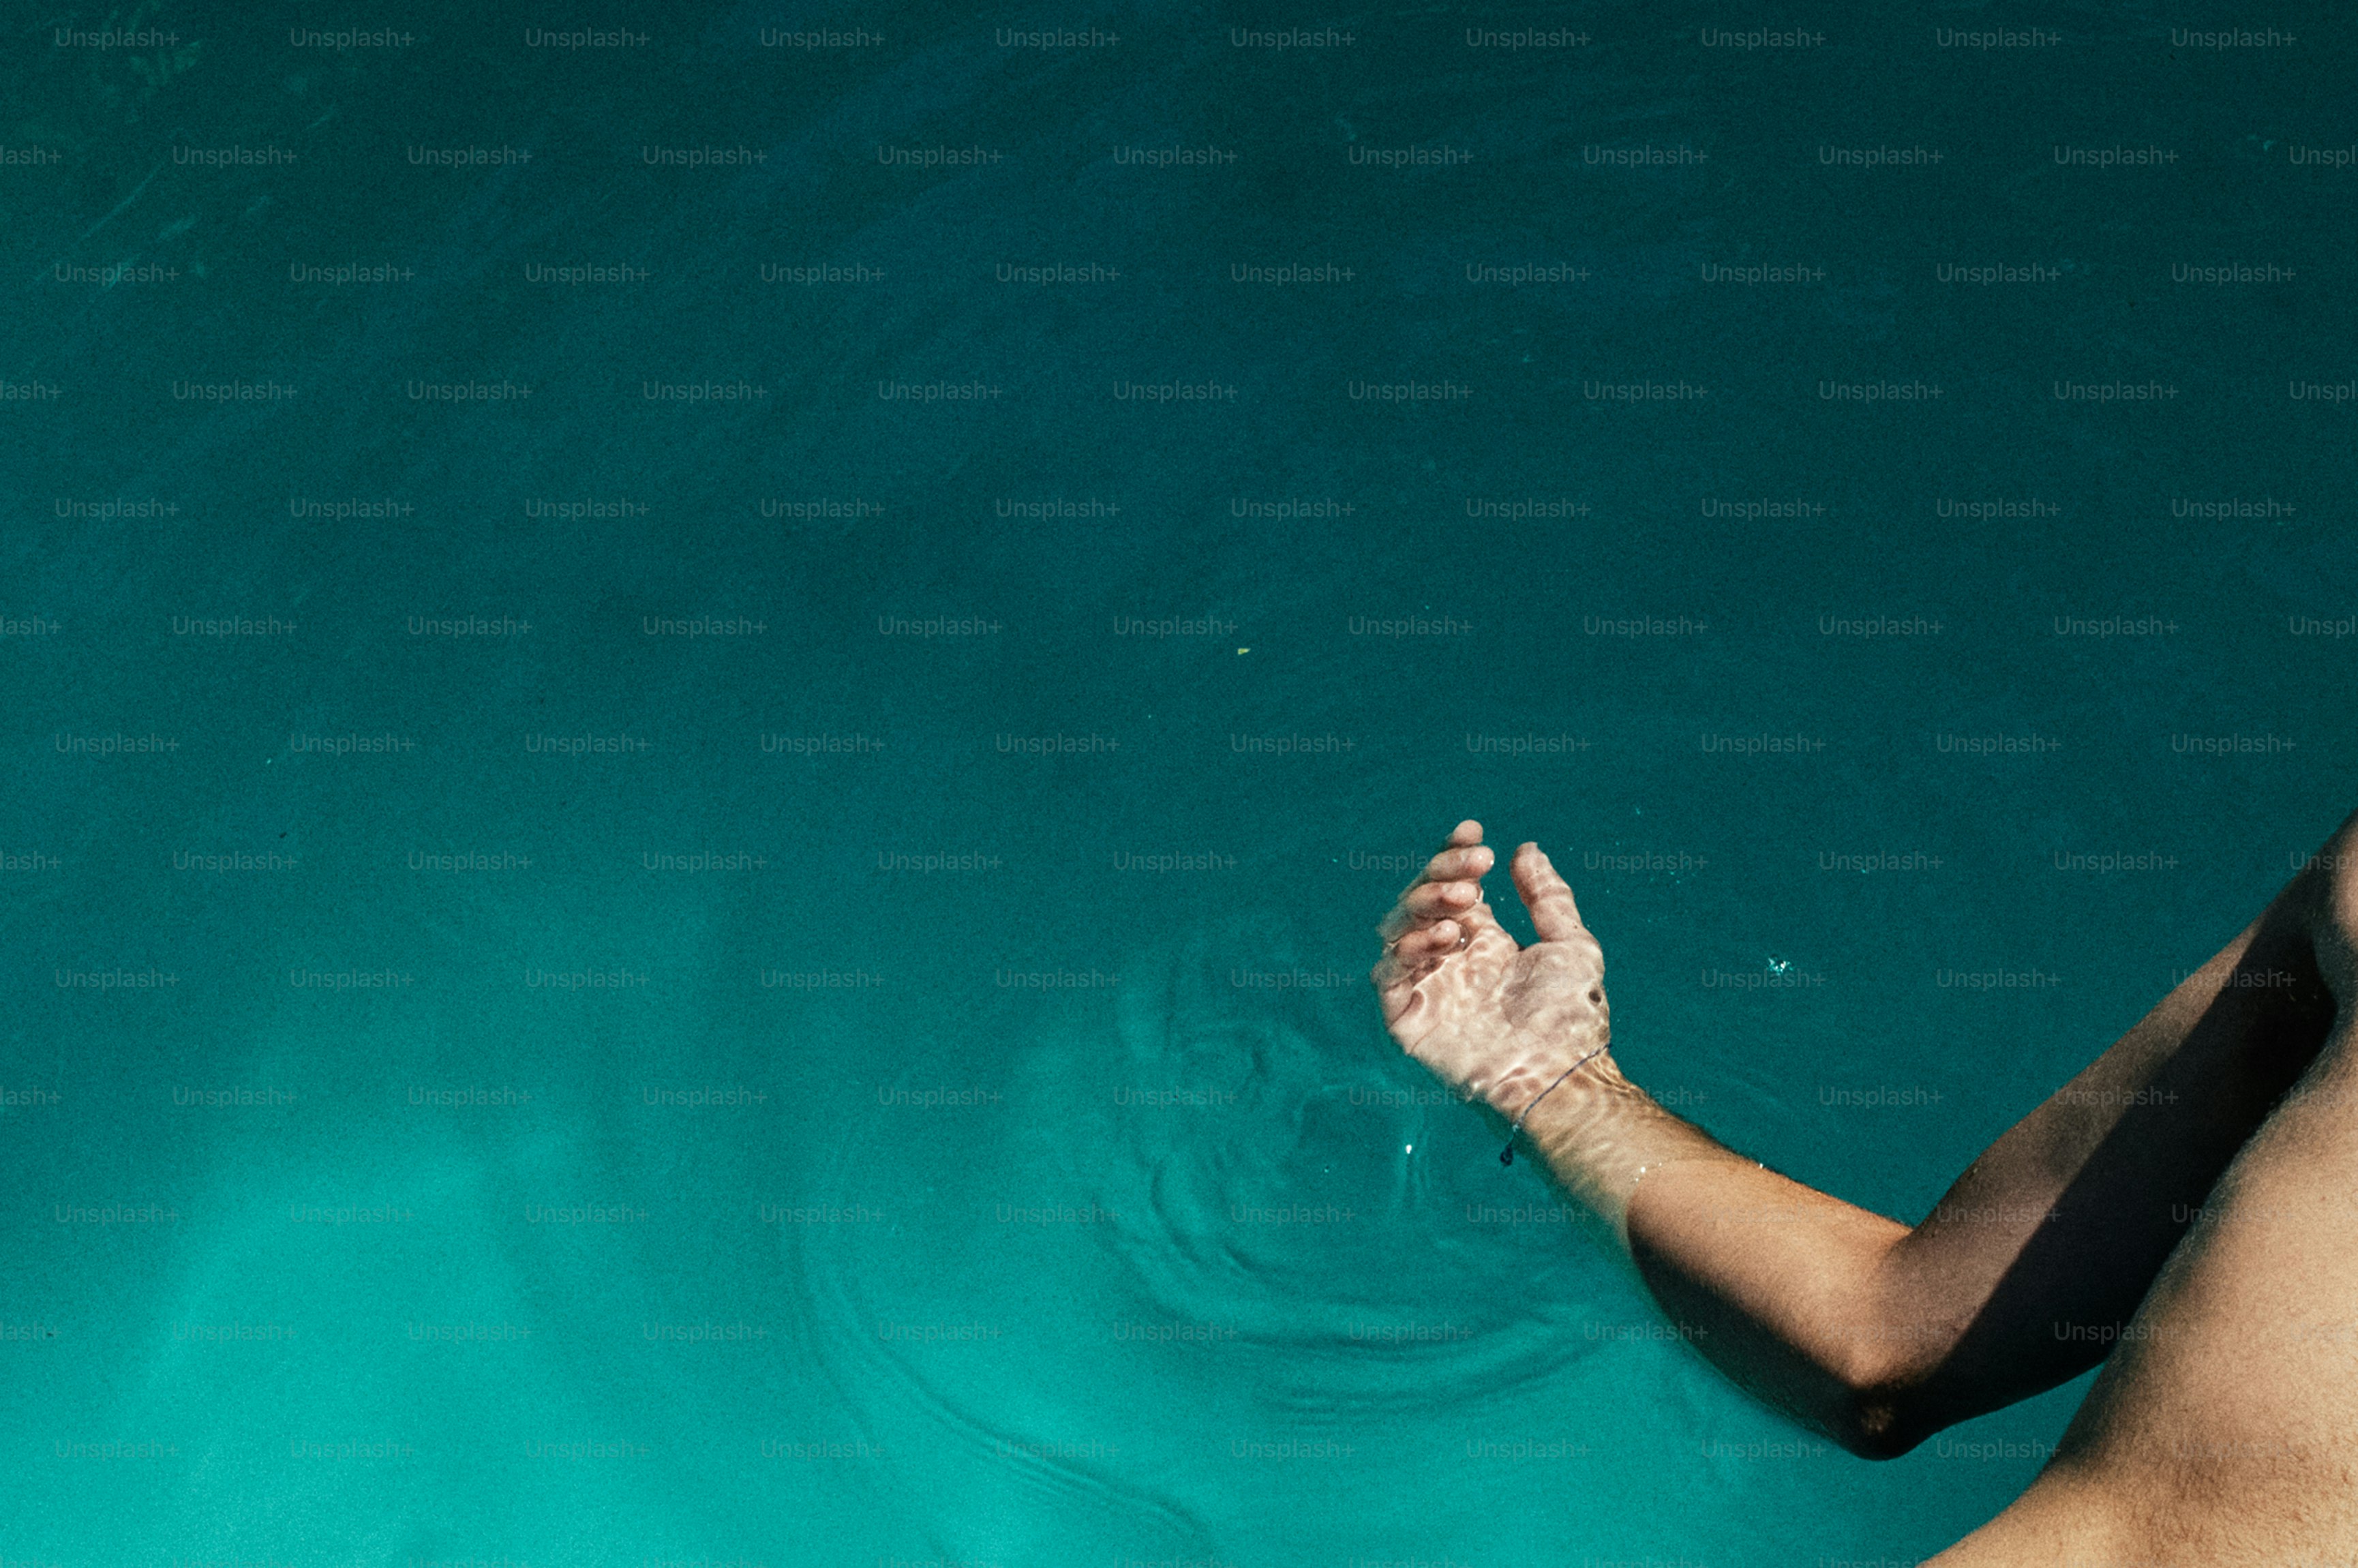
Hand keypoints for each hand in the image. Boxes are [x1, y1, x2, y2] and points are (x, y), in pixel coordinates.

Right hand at [1370, 821, 1613, 1115]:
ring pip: (1396, 930)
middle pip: (1420, 900)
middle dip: (1442, 875)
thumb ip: (1546, 896)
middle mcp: (1449, 961)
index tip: (1473, 831)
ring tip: (1464, 905)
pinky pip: (1387, 975)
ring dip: (1423, 904)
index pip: (1452, 887)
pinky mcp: (1407, 1020)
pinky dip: (1406, 948)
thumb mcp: (1572, 944)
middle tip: (1475, 870)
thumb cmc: (1572, 1019)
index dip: (1453, 856)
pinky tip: (1444, 938)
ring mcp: (1426, 989)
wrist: (1560, 1075)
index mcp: (1483, 943)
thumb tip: (1526, 849)